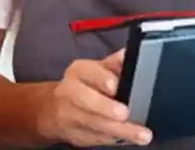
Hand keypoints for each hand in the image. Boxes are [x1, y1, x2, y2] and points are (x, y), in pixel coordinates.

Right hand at [35, 50, 152, 146]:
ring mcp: (71, 115)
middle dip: (106, 107)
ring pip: (94, 124)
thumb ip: (114, 63)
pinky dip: (115, 139)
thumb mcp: (97, 69)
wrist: (53, 109)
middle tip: (125, 113)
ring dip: (119, 130)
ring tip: (141, 134)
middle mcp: (70, 92)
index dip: (101, 78)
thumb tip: (127, 55)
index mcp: (78, 71)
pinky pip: (98, 138)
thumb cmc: (83, 86)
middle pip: (86, 100)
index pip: (88, 72)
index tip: (115, 86)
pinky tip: (131, 139)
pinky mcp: (76, 135)